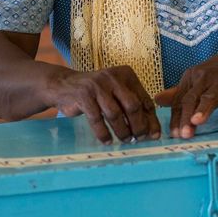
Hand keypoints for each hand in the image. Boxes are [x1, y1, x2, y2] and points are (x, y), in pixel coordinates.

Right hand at [43, 66, 160, 143]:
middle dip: (139, 126)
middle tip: (139, 139)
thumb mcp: (115, 93)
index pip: (144, 99)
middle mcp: (113, 77)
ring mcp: (97, 86)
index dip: (151, 119)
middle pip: (132, 106)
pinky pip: (97, 119)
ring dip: (122, 131)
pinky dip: (103, 133)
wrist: (63, 85)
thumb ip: (131, 107)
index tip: (154, 135)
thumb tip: (150, 131)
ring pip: (115, 114)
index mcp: (126, 75)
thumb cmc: (96, 93)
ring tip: (125, 140)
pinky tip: (107, 141)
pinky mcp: (83, 96)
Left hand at [155, 43, 217, 138]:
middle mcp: (204, 78)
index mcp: (191, 78)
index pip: (179, 100)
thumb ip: (179, 92)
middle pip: (191, 99)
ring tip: (197, 122)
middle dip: (186, 117)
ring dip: (203, 109)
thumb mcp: (198, 79)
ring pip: (210, 96)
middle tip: (183, 135)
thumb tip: (157, 99)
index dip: (176, 118)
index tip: (173, 135)